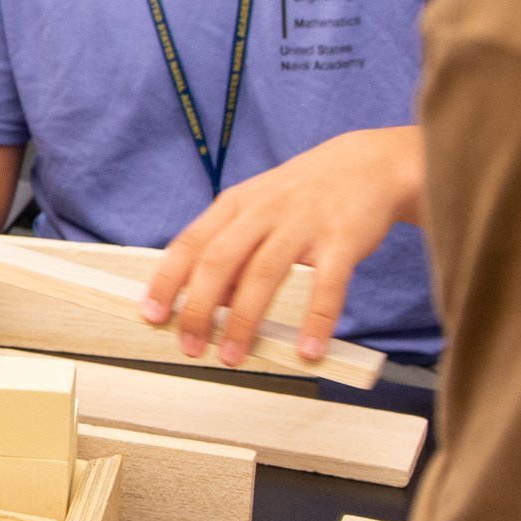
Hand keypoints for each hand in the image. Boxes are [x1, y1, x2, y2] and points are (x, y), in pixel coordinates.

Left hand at [146, 125, 423, 365]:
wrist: (369, 164)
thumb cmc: (302, 196)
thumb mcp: (256, 209)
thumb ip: (230, 250)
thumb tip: (208, 303)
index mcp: (235, 205)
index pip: (190, 244)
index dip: (166, 281)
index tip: (151, 315)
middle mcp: (263, 212)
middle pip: (219, 261)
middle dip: (199, 308)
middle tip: (190, 346)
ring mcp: (302, 224)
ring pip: (263, 274)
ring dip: (244, 321)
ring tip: (233, 356)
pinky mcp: (342, 239)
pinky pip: (327, 285)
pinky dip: (316, 320)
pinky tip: (307, 350)